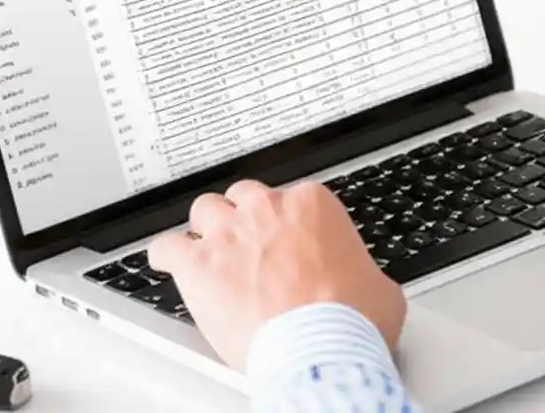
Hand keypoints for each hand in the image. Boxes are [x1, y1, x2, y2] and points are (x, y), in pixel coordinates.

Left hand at [147, 179, 406, 370]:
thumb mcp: (379, 287)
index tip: (285, 244)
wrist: (320, 347)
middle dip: (244, 220)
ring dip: (206, 231)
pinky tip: (167, 263)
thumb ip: (365, 274)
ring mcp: (229, 235)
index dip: (285, 225)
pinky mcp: (198, 265)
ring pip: (205, 211)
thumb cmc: (349, 320)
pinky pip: (167, 246)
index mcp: (311, 206)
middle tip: (248, 247)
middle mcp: (266, 211)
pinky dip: (165, 255)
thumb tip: (369, 286)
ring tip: (208, 252)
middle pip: (243, 198)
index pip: (289, 199)